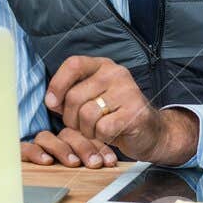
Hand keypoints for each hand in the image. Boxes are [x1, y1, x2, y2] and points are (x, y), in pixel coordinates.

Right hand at [20, 128, 117, 168]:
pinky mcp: (20, 153)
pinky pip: (25, 148)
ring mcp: (37, 146)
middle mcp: (54, 141)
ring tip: (73, 162)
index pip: (86, 136)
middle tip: (94, 163)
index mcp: (71, 141)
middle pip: (68, 134)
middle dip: (84, 147)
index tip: (109, 161)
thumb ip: (92, 162)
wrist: (20, 178)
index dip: (99, 147)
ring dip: (62, 149)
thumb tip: (111, 165)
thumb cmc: (58, 175)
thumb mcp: (80, 168)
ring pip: (47, 138)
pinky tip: (46, 160)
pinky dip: (35, 152)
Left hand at [44, 56, 197, 164]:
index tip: (52, 103)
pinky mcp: (134, 113)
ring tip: (96, 131)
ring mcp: (127, 92)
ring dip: (86, 130)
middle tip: (81, 126)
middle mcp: (116, 74)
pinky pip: (102, 129)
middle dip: (70, 118)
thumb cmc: (115, 116)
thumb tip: (50, 101)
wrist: (151, 132)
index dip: (57, 84)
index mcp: (104, 66)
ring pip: (86, 114)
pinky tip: (109, 136)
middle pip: (74, 96)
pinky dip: (100, 138)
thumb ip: (71, 94)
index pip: (73, 64)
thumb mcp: (93, 98)